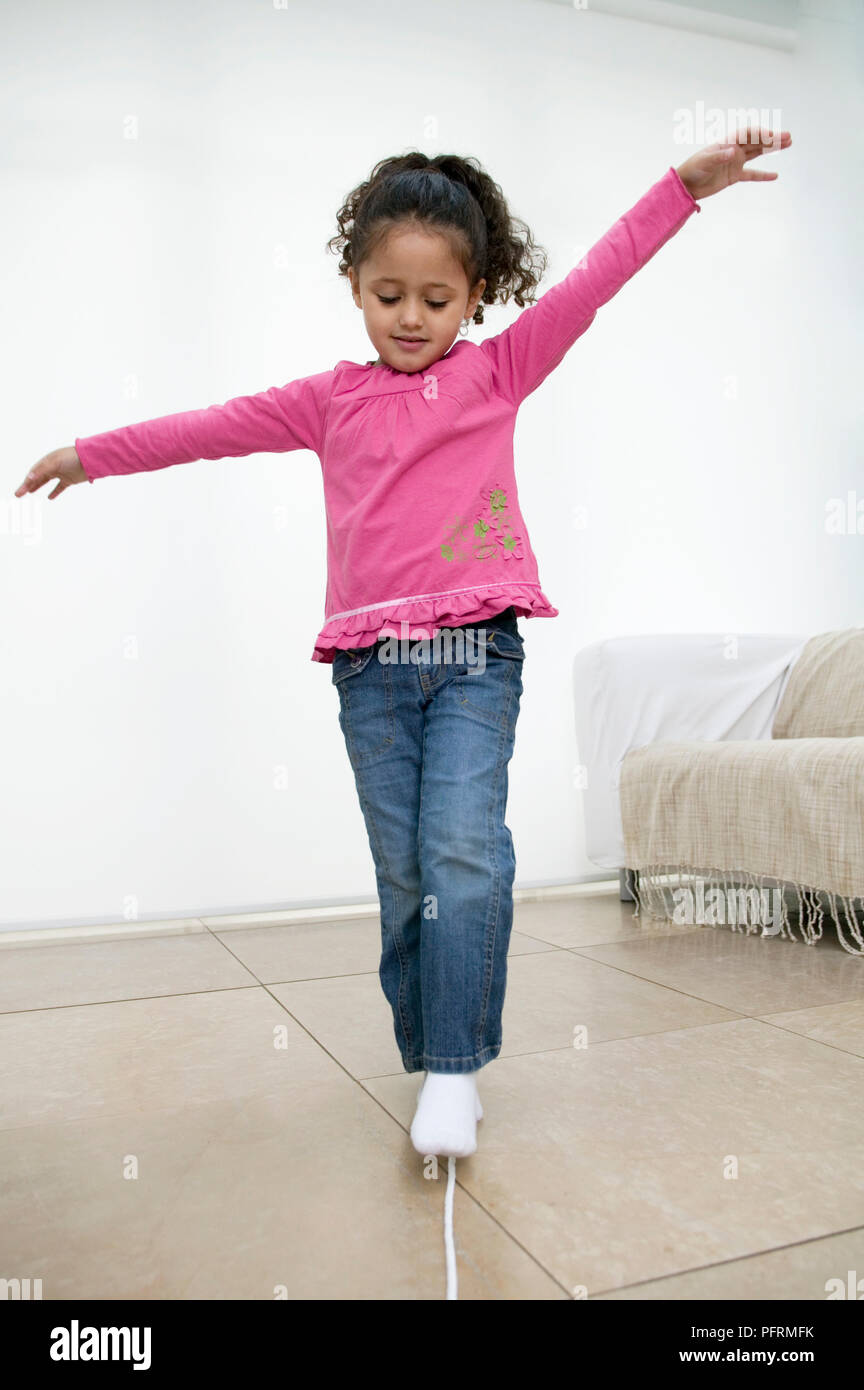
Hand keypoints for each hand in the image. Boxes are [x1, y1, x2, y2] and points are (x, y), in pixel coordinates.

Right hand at [15, 446, 88, 499]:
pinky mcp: (69, 479)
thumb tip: (29, 477)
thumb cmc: (72, 457)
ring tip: (30, 492)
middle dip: (28, 485)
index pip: (33, 472)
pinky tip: (50, 498)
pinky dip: (55, 492)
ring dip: (37, 486)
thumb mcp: (55, 462)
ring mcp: (61, 473)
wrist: (91, 460)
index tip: (21, 491)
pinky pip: (59, 487)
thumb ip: (42, 470)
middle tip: (19, 494)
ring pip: (46, 481)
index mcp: (47, 461)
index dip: (26, 482)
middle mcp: (52, 467)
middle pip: (37, 478)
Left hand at [676, 126, 791, 200]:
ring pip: (758, 153)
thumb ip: (719, 156)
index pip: (749, 134)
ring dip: (772, 149)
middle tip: (789, 137)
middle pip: (757, 141)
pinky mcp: (734, 176)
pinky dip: (763, 175)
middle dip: (773, 138)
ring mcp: (735, 162)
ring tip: (788, 144)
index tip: (773, 136)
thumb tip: (733, 152)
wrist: (685, 185)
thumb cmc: (692, 169)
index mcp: (728, 142)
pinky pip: (752, 174)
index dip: (761, 133)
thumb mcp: (705, 162)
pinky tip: (775, 175)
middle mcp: (734, 149)